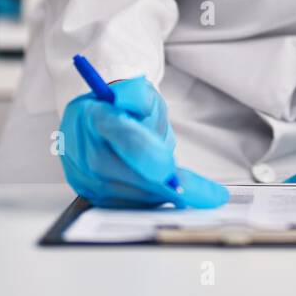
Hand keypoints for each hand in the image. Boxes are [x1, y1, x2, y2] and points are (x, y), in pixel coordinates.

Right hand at [59, 75, 228, 208]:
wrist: (95, 120)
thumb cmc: (123, 106)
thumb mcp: (138, 91)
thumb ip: (140, 97)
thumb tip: (139, 111)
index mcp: (94, 116)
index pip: (120, 136)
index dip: (145, 154)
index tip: (169, 168)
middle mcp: (85, 149)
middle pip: (132, 174)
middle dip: (171, 185)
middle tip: (211, 195)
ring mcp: (85, 175)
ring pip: (134, 194)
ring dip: (166, 194)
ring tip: (192, 187)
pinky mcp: (90, 194)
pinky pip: (128, 204)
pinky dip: (153, 199)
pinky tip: (167, 190)